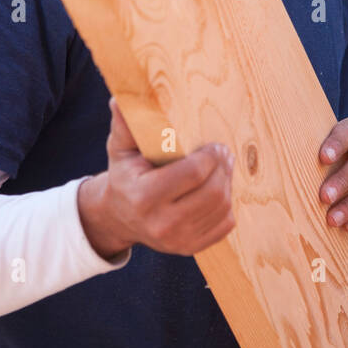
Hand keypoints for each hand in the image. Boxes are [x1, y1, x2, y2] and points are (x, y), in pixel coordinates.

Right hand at [77, 97, 235, 258]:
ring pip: (221, 208)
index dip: (210, 157)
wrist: (120, 216)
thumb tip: (121, 99)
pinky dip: (226, 205)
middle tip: (223, 153)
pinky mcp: (190, 248)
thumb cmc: (125, 175)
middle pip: (212, 192)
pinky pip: (224, 225)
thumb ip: (125, 124)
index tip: (214, 145)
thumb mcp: (121, 149)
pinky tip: (217, 189)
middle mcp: (161, 224)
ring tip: (222, 167)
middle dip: (223, 168)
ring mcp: (177, 241)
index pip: (192, 174)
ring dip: (227, 183)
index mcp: (144, 196)